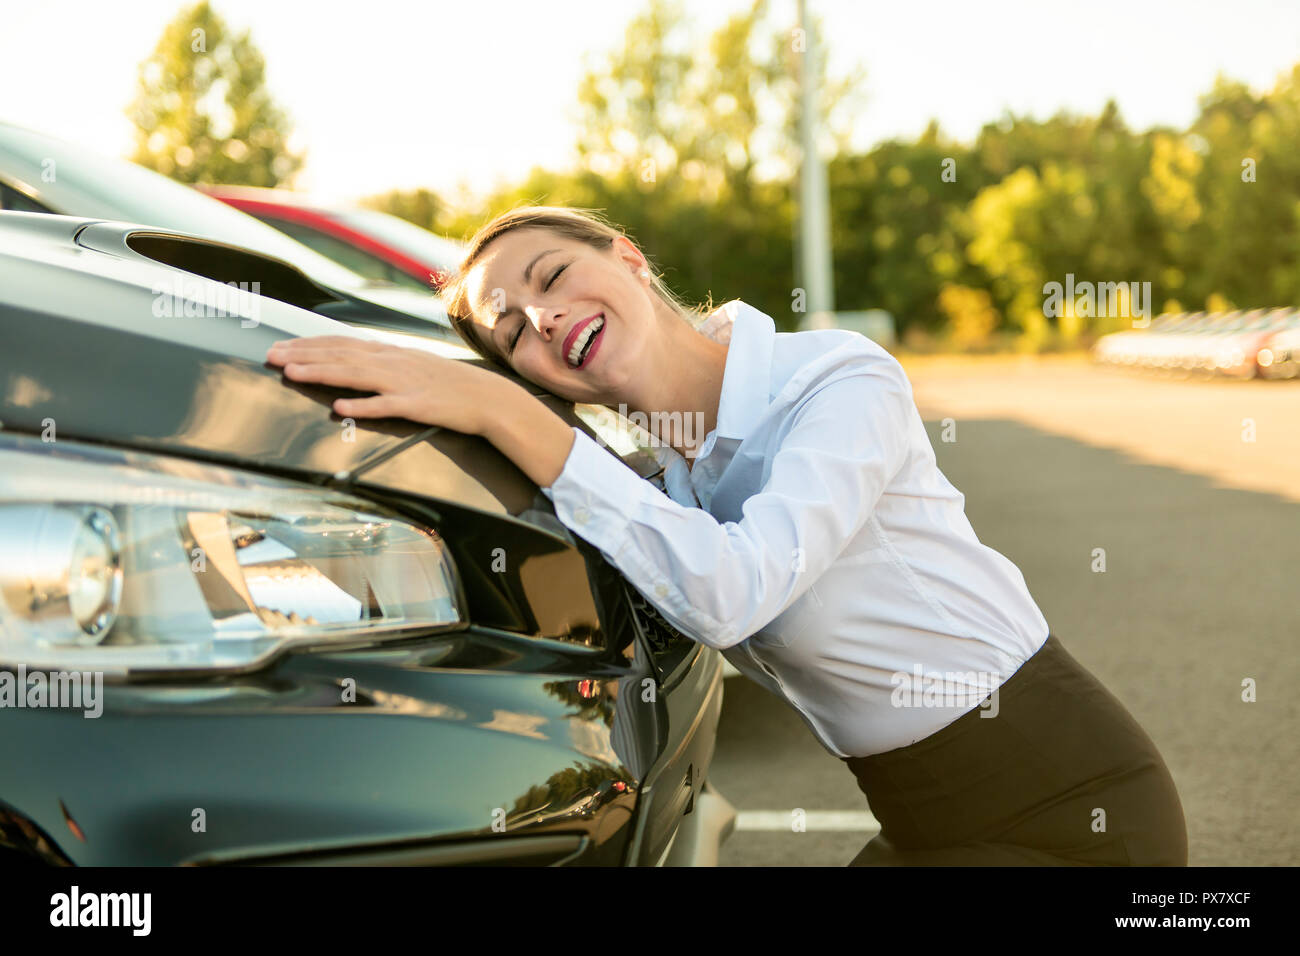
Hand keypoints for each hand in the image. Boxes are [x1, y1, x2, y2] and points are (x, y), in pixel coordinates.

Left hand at [265, 336, 507, 434]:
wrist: (488, 398)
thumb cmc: (449, 386)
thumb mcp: (412, 366)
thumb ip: (381, 364)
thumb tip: (350, 362)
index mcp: (390, 353)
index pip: (341, 343)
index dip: (308, 344)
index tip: (280, 346)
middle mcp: (393, 362)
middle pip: (341, 355)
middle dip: (303, 355)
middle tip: (271, 356)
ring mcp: (405, 383)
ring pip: (356, 375)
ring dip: (322, 373)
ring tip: (293, 373)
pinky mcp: (418, 406)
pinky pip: (386, 406)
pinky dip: (362, 406)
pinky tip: (340, 408)